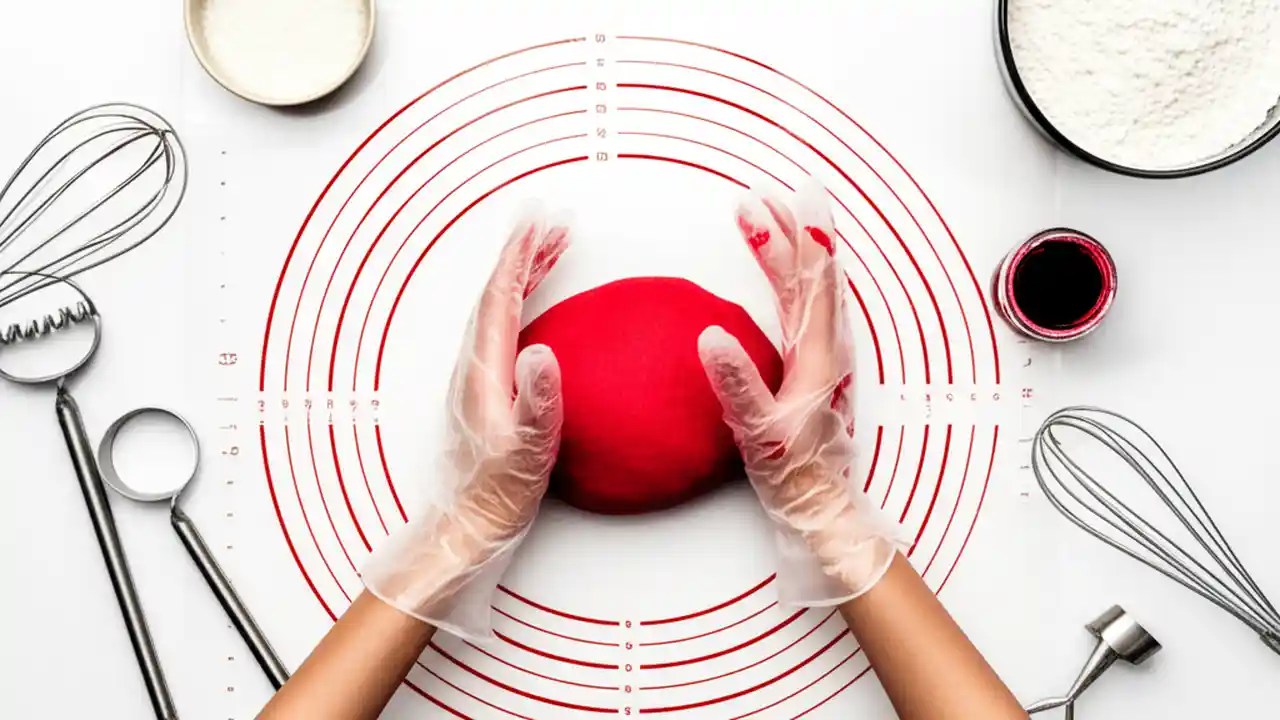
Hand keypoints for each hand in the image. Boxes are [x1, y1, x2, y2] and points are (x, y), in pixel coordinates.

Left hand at [362, 217, 567, 639]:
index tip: (539, 223)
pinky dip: (522, 303)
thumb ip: (537, 404)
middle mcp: (475, 368)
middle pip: (497, 294)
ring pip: (500, 308)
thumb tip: (543, 352)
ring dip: (523, 274)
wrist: (468, 527)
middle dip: (523, 253)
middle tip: (550, 223)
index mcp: (483, 373)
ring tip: (551, 249)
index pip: (500, 299)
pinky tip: (540, 305)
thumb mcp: (526, 454)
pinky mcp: (489, 390)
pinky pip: (505, 328)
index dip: (519, 257)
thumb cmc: (496, 496)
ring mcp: (480, 378)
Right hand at [699, 186, 899, 604]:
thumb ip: (737, 383)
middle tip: (761, 196)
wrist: (821, 505)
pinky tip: (786, 273)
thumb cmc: (794, 474)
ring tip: (774, 217)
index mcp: (817, 355)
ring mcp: (823, 355)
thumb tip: (710, 338)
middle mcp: (827, 348)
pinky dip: (797, 276)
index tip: (755, 207)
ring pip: (813, 286)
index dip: (782, 240)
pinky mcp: (814, 367)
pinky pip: (809, 305)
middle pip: (812, 273)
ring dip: (794, 248)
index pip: (804, 281)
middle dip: (788, 229)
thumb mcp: (758, 432)